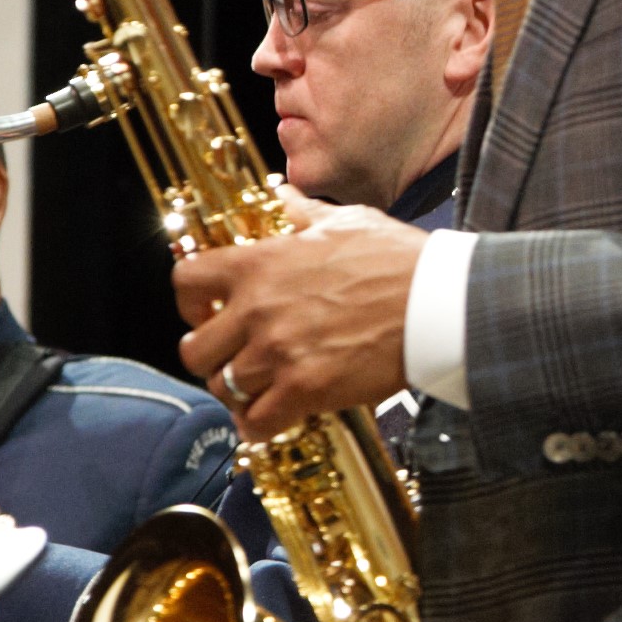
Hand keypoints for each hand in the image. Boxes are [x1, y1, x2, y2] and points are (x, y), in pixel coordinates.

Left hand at [177, 207, 421, 432]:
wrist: (436, 302)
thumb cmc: (396, 259)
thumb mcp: (343, 222)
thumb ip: (300, 213)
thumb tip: (282, 195)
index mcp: (259, 265)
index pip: (185, 282)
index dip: (189, 303)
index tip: (206, 312)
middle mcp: (258, 310)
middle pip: (193, 350)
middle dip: (209, 358)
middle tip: (232, 358)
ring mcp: (278, 353)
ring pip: (224, 388)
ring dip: (239, 392)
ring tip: (259, 389)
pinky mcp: (305, 389)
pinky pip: (257, 423)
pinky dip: (259, 425)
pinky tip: (273, 417)